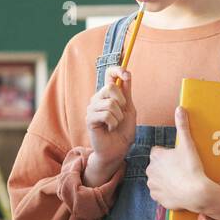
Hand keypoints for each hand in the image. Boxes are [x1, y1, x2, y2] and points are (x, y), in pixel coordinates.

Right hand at [84, 65, 137, 181]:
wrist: (117, 150)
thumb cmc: (123, 131)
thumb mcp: (129, 109)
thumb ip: (126, 93)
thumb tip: (127, 73)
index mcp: (108, 95)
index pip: (109, 74)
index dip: (117, 70)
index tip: (126, 74)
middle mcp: (97, 99)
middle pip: (110, 88)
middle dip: (122, 103)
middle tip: (121, 115)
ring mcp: (92, 108)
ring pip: (110, 103)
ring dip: (119, 117)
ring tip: (115, 124)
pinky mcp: (89, 119)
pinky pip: (106, 114)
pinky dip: (113, 123)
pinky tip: (110, 129)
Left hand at [146, 105, 215, 212]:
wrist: (196, 192)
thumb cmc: (191, 167)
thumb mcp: (187, 144)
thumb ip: (182, 125)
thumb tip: (179, 108)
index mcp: (155, 157)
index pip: (158, 152)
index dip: (168, 154)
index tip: (178, 157)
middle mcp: (149, 171)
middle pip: (157, 166)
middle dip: (165, 167)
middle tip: (181, 168)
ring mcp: (153, 186)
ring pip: (158, 180)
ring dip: (165, 180)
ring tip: (180, 180)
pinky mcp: (157, 198)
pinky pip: (160, 193)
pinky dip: (167, 192)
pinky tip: (178, 190)